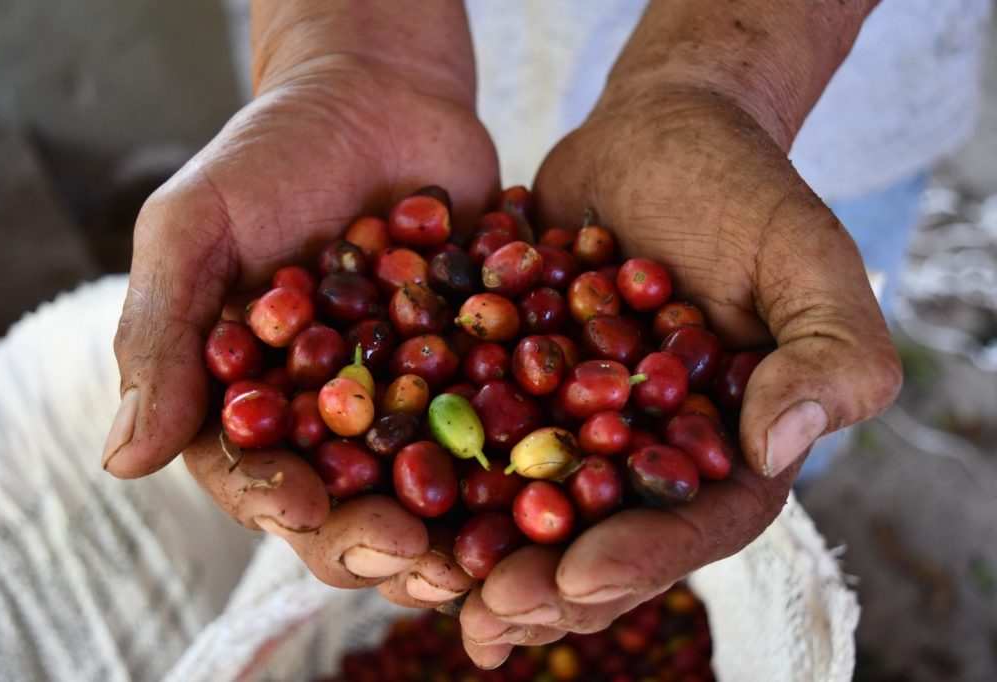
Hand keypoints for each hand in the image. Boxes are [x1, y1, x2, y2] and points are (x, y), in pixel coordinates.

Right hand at [104, 1, 498, 589]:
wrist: (376, 94)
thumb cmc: (269, 154)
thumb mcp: (195, 229)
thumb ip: (160, 336)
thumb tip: (121, 459)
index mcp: (251, 405)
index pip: (257, 478)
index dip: (283, 504)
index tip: (311, 511)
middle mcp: (330, 420)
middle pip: (351, 505)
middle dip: (379, 536)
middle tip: (418, 553)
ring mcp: (409, 403)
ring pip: (431, 488)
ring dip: (457, 527)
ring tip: (488, 552)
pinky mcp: (478, 373)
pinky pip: (503, 422)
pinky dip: (525, 451)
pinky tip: (554, 474)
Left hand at [458, 87, 901, 666]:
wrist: (657, 132)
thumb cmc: (744, 188)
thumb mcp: (807, 258)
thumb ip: (828, 353)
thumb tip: (777, 445)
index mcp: (730, 448)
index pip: (696, 525)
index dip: (639, 559)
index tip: (576, 575)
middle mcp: (652, 453)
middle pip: (604, 539)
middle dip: (547, 584)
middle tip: (489, 611)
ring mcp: (581, 426)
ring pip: (532, 510)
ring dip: (484, 555)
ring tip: (432, 585)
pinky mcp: (520, 388)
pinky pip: (479, 438)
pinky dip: (439, 474)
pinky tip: (386, 508)